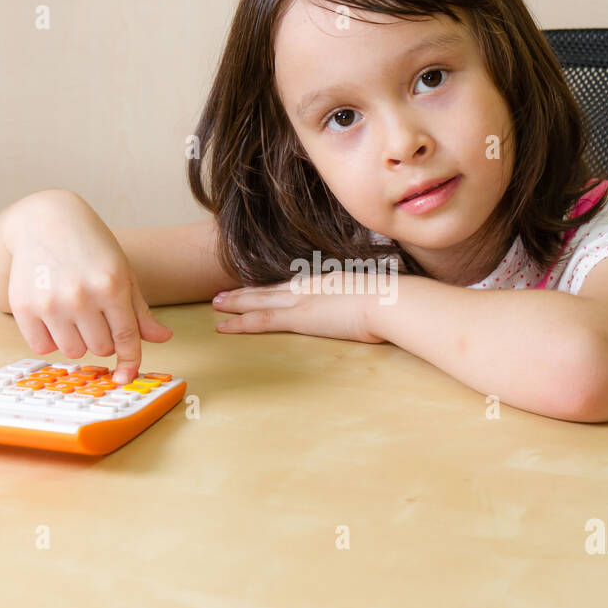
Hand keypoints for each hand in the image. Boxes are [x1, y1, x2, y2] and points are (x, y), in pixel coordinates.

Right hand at [4, 190, 171, 382]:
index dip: (130, 361)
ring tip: (73, 315)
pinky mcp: (23, 306)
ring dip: (76, 341)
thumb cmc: (89, 246)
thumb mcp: (122, 272)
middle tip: (95, 317)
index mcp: (112, 286)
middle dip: (102, 339)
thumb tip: (163, 338)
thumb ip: (140, 310)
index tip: (125, 376)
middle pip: (101, 348)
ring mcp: (51, 302)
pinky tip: (52, 318)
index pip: (127, 338)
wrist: (43, 219)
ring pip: (72, 351)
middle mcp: (82, 296)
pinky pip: (42, 347)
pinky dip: (50, 340)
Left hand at [211, 271, 387, 343]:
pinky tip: (223, 326)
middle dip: (245, 292)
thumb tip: (371, 308)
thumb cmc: (392, 301)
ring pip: (258, 301)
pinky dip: (240, 323)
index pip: (291, 284)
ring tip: (216, 305)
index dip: (271, 287)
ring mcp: (302, 300)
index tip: (256, 288)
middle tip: (223, 294)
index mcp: (327, 281)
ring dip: (235, 304)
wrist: (391, 300)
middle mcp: (309, 286)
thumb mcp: (376, 297)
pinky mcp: (299, 317)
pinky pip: (261, 320)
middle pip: (269, 289)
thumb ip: (365, 301)